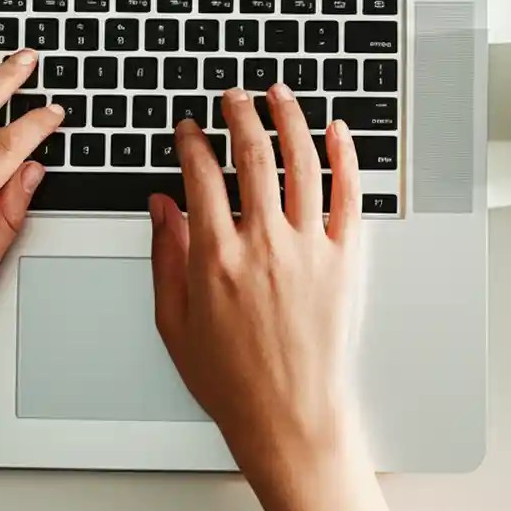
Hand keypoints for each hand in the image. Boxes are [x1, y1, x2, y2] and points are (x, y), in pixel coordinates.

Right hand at [151, 86, 422, 510]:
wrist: (289, 414)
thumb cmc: (231, 379)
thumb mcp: (174, 322)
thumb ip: (165, 256)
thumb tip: (161, 204)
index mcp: (216, 257)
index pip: (201, 174)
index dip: (191, 141)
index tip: (188, 129)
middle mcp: (264, 244)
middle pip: (252, 155)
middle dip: (238, 115)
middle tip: (232, 98)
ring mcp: (310, 249)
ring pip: (302, 162)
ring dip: (289, 119)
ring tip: (278, 95)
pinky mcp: (345, 260)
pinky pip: (349, 195)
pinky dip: (344, 157)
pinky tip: (336, 132)